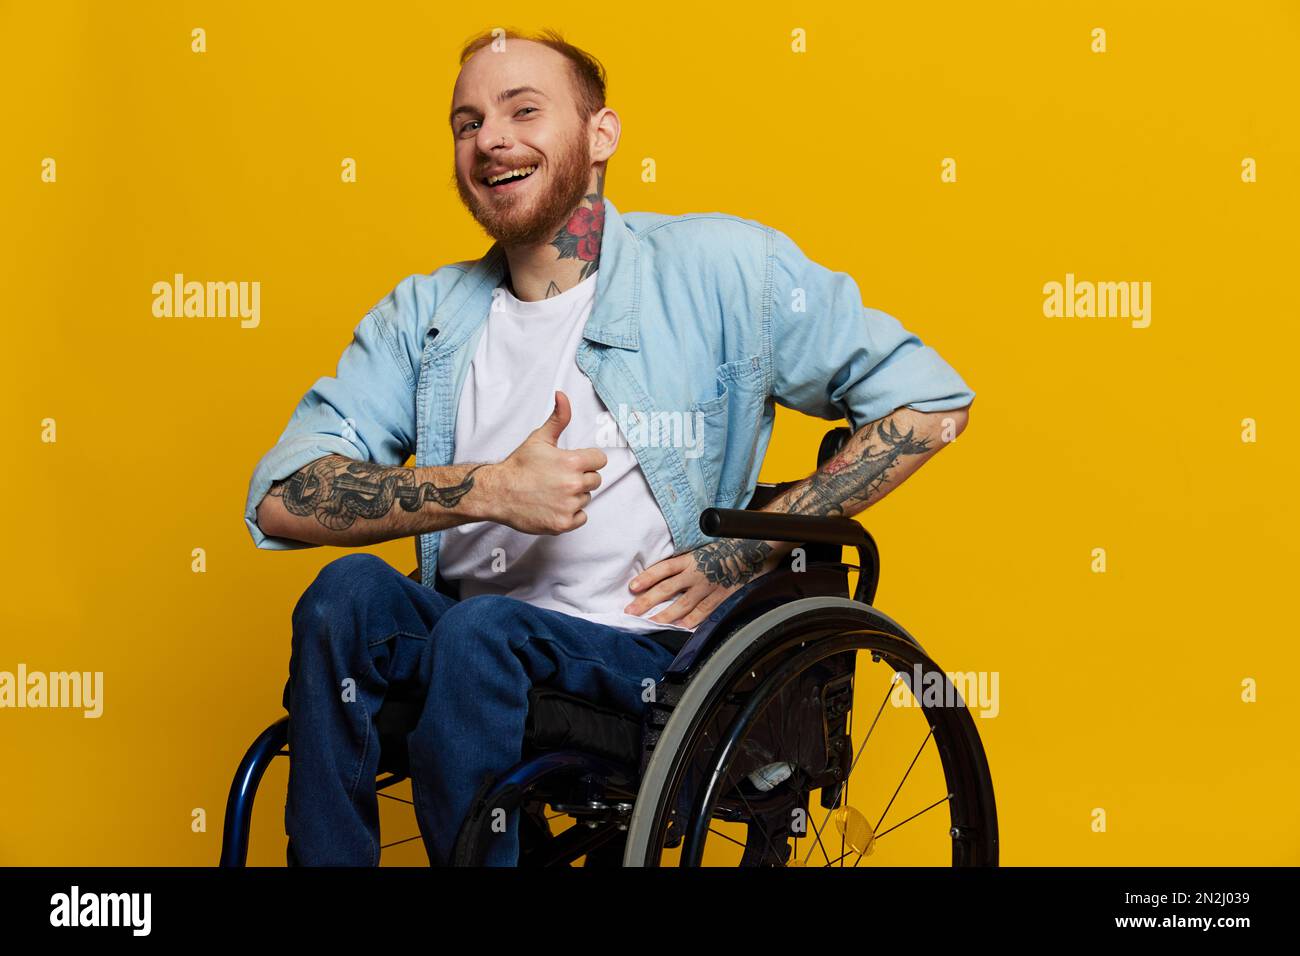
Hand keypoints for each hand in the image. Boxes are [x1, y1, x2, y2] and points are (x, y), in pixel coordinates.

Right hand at [486, 390, 607, 534]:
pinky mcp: (563, 523)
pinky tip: (555, 506)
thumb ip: (558, 417)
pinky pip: (581, 518)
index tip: (572, 463)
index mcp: (572, 462)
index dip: (587, 460)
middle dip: (581, 477)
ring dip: (574, 496)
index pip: (600, 460)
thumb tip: (562, 395)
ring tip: (553, 491)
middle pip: (595, 480)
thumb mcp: (539, 438)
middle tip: (559, 478)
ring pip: (586, 498)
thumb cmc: (519, 465)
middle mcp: (573, 485)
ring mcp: (568, 506)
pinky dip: (571, 514)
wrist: (498, 492)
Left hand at [624, 537, 786, 627]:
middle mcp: (696, 573)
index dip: (647, 577)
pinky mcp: (722, 596)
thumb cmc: (727, 547)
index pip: (663, 569)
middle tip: (631, 610)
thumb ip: (686, 561)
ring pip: (683, 604)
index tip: (632, 587)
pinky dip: (693, 620)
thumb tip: (666, 573)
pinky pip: (705, 611)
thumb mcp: (703, 548)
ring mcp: (709, 586)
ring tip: (651, 622)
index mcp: (690, 558)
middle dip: (647, 601)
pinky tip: (681, 627)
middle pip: (667, 588)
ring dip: (665, 615)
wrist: (756, 549)